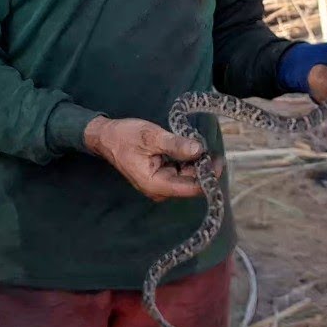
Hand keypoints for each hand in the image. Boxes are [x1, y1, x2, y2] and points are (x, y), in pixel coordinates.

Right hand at [84, 117, 223, 201]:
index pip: (189, 188)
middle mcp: (160, 189)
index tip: (219, 162)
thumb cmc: (125, 137)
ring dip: (195, 162)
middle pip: (190, 183)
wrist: (106, 137)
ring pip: (187, 176)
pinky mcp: (162, 176)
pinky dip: (187, 160)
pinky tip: (191, 147)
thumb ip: (175, 145)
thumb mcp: (151, 137)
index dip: (207, 177)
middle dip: (202, 167)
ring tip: (199, 144)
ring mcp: (161, 183)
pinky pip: (180, 171)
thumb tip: (199, 149)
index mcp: (156, 185)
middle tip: (210, 147)